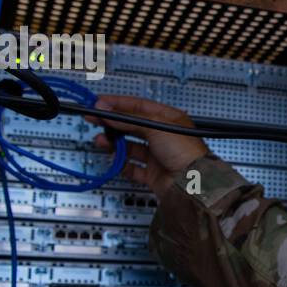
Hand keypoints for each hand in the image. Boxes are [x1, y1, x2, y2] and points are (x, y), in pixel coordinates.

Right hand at [88, 95, 208, 197]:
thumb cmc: (185, 151)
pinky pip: (133, 168)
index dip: (118, 104)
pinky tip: (116, 160)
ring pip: (130, 147)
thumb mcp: (155, 126)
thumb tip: (107, 111)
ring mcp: (158, 156)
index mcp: (168, 119)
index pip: (139, 107)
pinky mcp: (153, 174)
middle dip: (112, 123)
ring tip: (101, 141)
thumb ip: (128, 119)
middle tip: (94, 119)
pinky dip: (122, 164)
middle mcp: (163, 137)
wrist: (192, 183)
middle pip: (132, 126)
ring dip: (114, 143)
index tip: (99, 103)